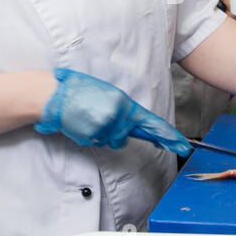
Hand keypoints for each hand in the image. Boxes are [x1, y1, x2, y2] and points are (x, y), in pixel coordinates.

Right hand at [35, 68, 190, 156]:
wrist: (53, 94)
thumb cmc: (78, 90)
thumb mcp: (107, 94)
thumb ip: (123, 109)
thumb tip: (134, 126)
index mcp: (123, 102)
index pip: (151, 122)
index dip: (169, 136)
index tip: (182, 146)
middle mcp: (116, 116)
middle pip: (125, 136)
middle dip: (115, 131)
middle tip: (99, 117)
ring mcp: (103, 128)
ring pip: (110, 141)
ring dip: (101, 133)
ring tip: (87, 117)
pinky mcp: (91, 137)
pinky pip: (95, 142)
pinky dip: (88, 135)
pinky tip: (80, 122)